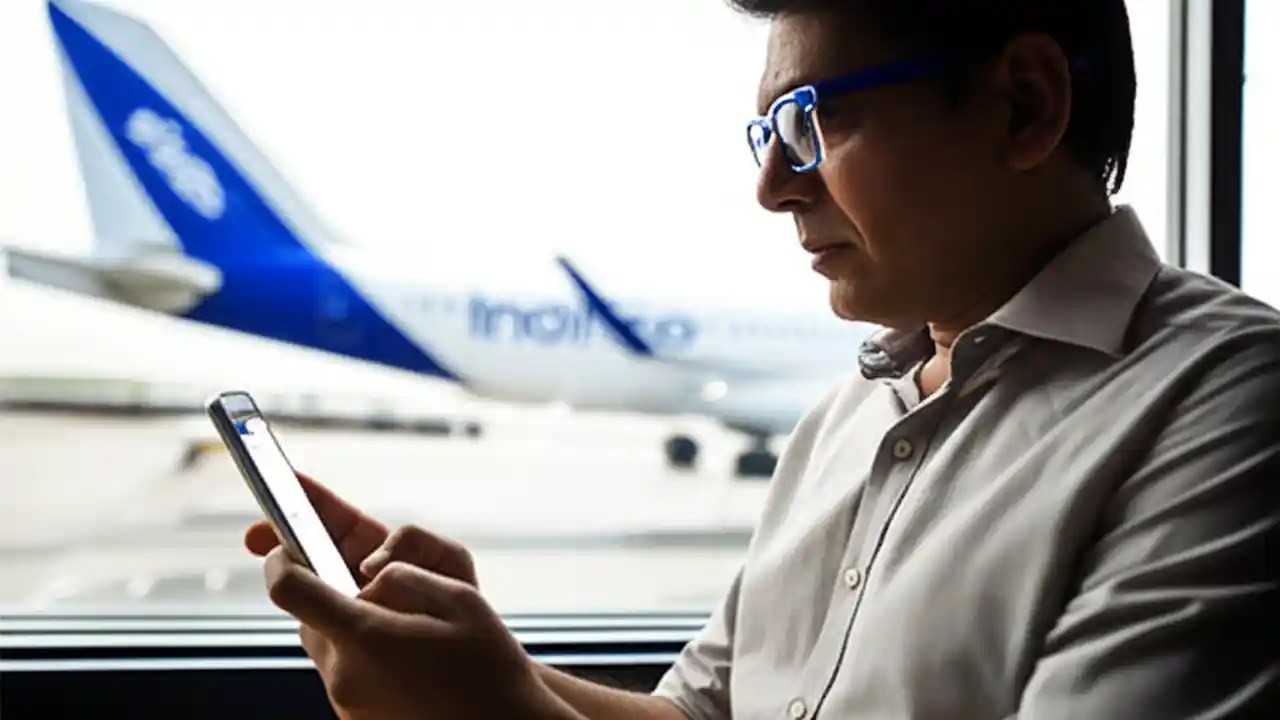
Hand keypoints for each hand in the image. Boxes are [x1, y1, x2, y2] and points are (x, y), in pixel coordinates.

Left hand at [245, 475, 577, 719]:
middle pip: (308, 618)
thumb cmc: (489, 665)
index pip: (290, 589)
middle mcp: (344, 675)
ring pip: (328, 646)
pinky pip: (346, 674)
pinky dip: (365, 656)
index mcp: (364, 637)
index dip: (280, 559)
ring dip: (350, 627)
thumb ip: (402, 574)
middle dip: (329, 595)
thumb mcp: (458, 595)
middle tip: (368, 585)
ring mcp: (347, 704)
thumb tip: (369, 577)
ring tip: (402, 628)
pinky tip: (408, 659)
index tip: (282, 545)